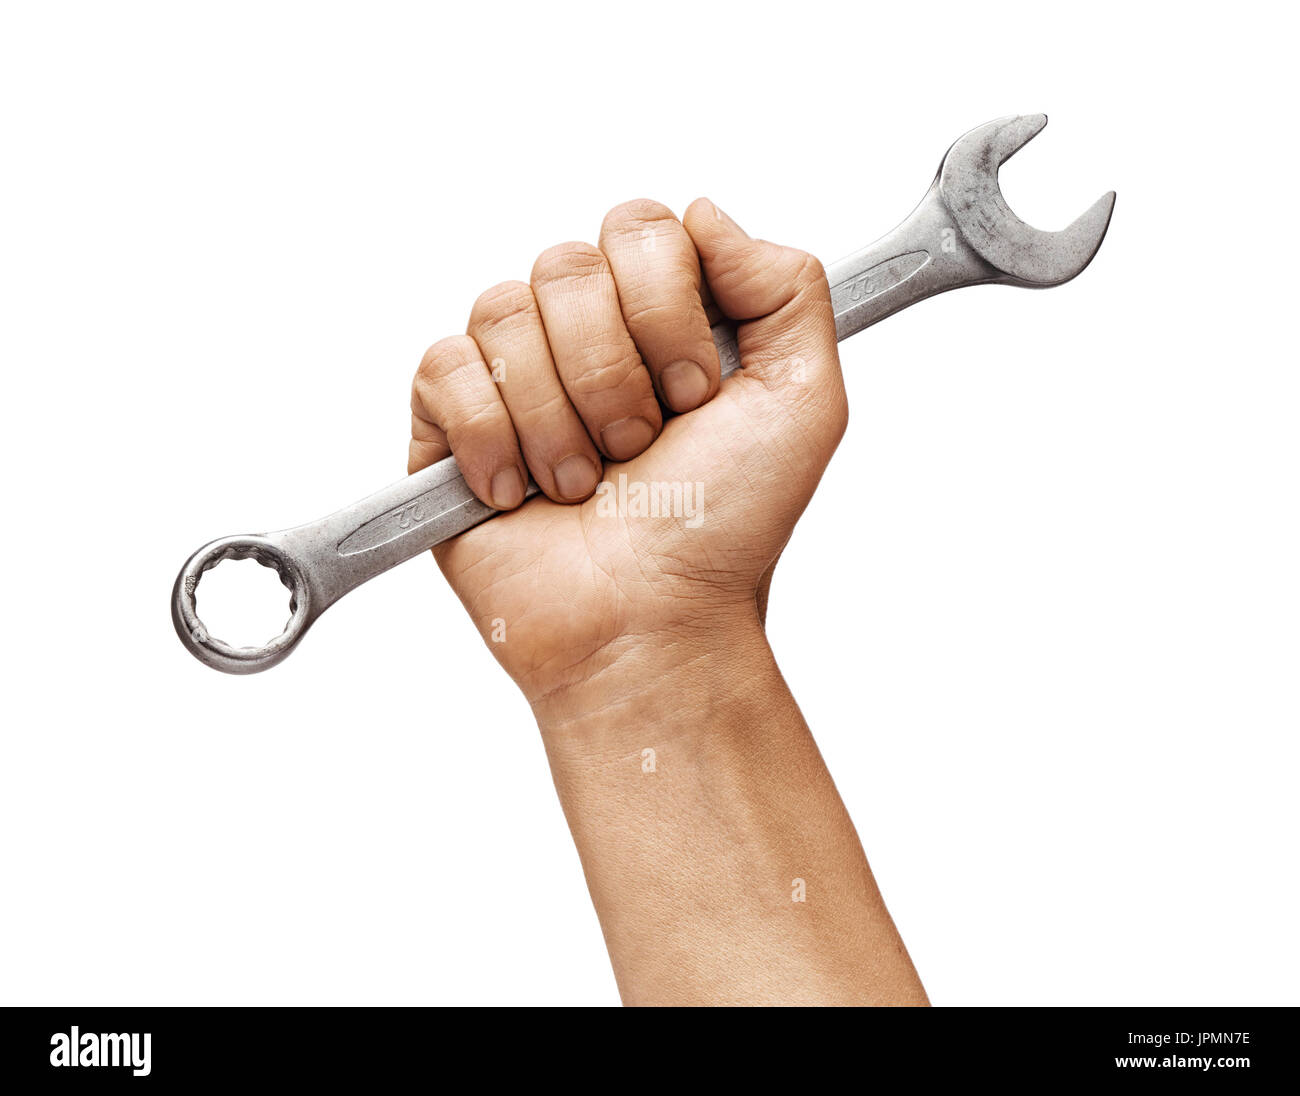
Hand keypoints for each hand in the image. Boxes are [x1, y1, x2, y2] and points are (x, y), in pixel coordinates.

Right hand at [408, 199, 846, 705]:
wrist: (648, 623)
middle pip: (567, 265)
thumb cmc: (722, 529)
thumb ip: (786, 285)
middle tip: (640, 449)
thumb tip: (704, 214)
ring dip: (560, 421)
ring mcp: (512, 373)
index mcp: (662, 316)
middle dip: (614, 376)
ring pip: (503, 312)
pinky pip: (445, 369)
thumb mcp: (802, 400)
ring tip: (583, 485)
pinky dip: (493, 442)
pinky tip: (520, 494)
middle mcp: (585, 333)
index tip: (695, 397)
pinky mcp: (446, 420)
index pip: (641, 227)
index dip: (665, 311)